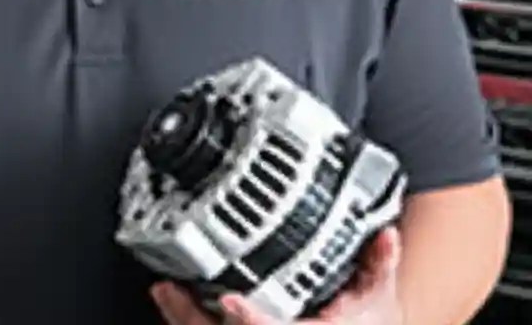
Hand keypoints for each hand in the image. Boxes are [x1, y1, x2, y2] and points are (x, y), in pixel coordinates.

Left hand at [152, 227, 402, 323]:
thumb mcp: (377, 300)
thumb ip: (378, 265)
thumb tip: (384, 235)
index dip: (250, 319)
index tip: (229, 301)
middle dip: (193, 318)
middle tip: (169, 290)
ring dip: (184, 319)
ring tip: (165, 293)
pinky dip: (190, 323)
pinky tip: (176, 307)